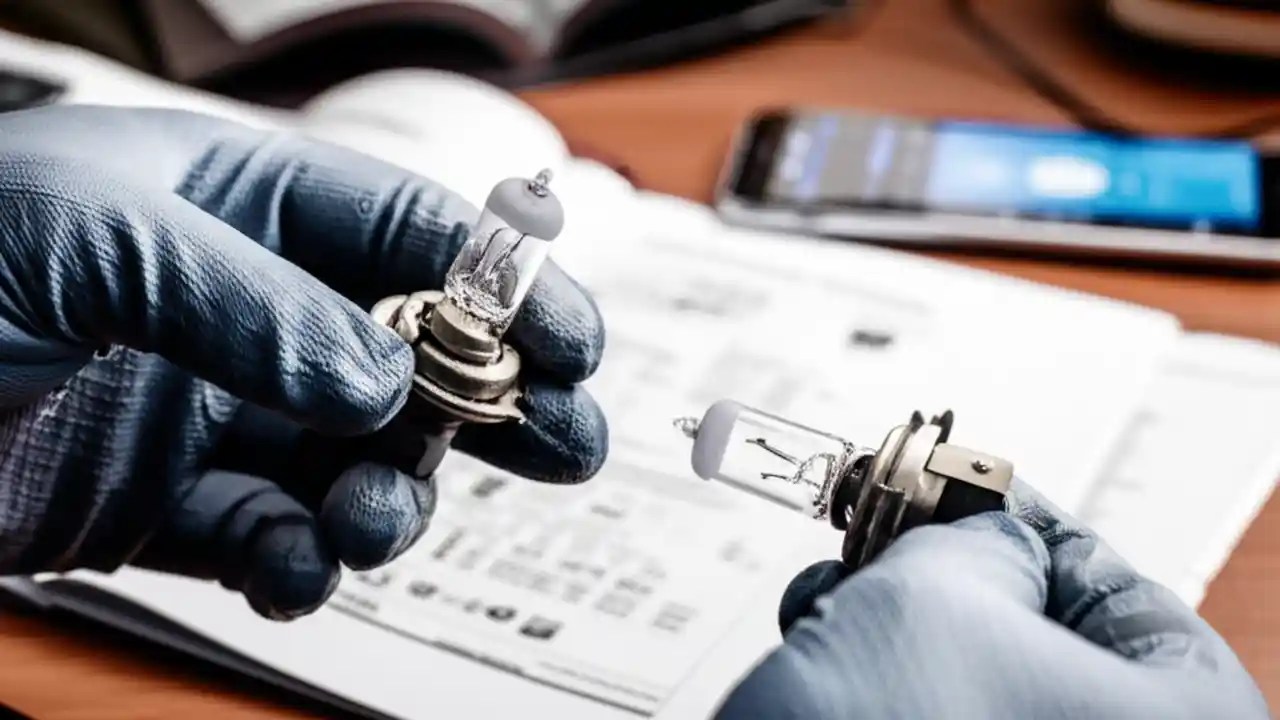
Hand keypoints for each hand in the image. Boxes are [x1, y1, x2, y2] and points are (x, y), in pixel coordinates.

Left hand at [0, 105, 606, 618]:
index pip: (406, 230)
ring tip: (381, 517)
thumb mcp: (100, 235)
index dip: (502, 286)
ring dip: (393, 499)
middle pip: (413, 354)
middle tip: (566, 443)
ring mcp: (212, 410)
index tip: (574, 341)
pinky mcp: (169, 507)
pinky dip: (299, 565)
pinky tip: (293, 565)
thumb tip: (378, 375)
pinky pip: (271, 540)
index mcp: (238, 205)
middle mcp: (244, 310)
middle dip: (494, 401)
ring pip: (356, 462)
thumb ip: (253, 300)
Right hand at [715, 481, 1268, 718]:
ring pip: (980, 689)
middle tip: (899, 532)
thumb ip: (985, 535)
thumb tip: (989, 533)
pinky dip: (884, 678)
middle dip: (953, 579)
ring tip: (840, 589)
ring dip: (900, 624)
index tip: (975, 494)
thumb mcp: (944, 582)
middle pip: (1047, 646)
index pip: (1127, 597)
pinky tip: (828, 638)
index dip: (1037, 528)